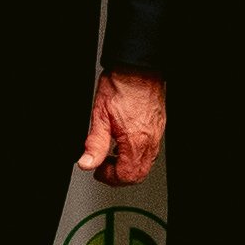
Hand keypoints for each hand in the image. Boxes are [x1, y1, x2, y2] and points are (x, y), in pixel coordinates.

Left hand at [78, 69, 166, 185]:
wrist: (138, 68)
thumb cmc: (121, 85)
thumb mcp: (100, 115)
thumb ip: (95, 144)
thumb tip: (87, 163)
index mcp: (135, 140)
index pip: (126, 175)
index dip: (109, 177)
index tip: (97, 169)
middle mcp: (150, 140)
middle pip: (138, 174)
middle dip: (118, 176)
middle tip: (103, 166)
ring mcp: (156, 134)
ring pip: (145, 165)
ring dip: (127, 166)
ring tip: (112, 154)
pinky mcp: (158, 127)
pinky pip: (150, 151)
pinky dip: (136, 155)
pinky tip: (124, 144)